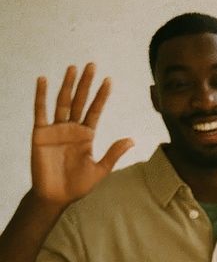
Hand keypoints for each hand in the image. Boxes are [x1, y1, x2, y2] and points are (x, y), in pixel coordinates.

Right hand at [30, 63, 132, 209]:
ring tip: (73, 68)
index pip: (95, 110)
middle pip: (80, 101)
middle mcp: (71, 128)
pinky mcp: (40, 133)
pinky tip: (43, 80)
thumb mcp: (100, 169)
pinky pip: (40, 111)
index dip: (101, 95)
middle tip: (92, 64)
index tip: (109, 80)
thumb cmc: (78, 185)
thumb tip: (131, 140)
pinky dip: (41, 96)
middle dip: (86, 83)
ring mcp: (55, 129)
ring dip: (67, 85)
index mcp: (86, 136)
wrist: (56, 196)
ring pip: (62, 102)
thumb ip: (113, 153)